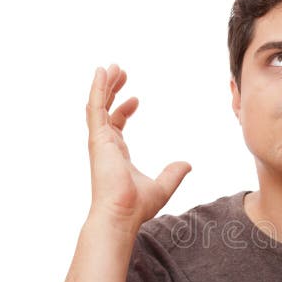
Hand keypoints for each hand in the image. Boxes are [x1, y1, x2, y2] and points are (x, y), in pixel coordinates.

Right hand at [85, 64, 191, 230]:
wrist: (121, 214)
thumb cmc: (136, 206)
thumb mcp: (162, 187)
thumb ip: (173, 174)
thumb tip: (187, 165)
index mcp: (116, 154)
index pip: (116, 125)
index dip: (125, 110)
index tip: (136, 99)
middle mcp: (104, 145)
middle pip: (106, 110)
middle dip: (112, 90)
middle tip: (120, 72)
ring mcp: (99, 141)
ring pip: (98, 105)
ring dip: (104, 85)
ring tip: (111, 67)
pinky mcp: (97, 139)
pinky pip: (94, 107)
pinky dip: (97, 89)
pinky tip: (101, 72)